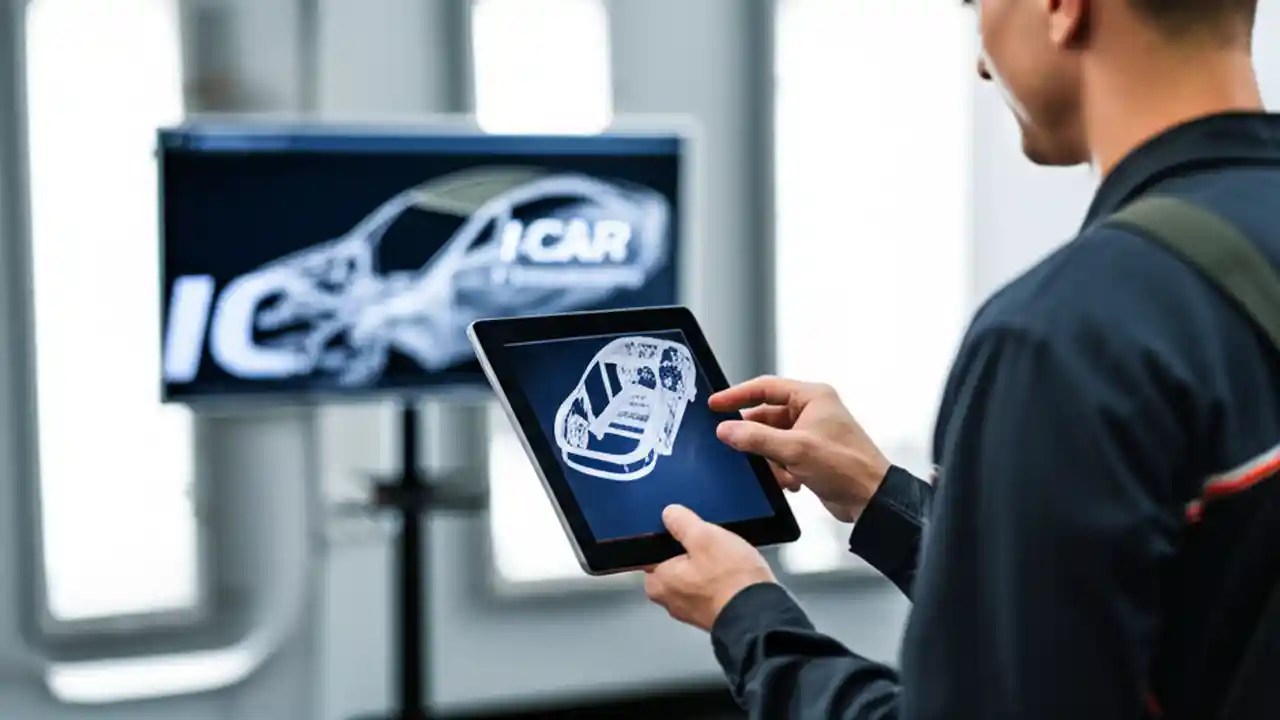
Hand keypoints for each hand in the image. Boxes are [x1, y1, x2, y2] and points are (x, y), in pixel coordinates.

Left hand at [644, 505, 776, 631]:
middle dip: (692, 552)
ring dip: (709, 566)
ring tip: (727, 561)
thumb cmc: (730, 582)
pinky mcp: (711, 613)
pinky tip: (734, 575)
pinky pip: (711, 589)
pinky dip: (721, 581)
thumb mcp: (704, 536)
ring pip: (695, 575)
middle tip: (711, 545)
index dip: (671, 537)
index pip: (652, 551)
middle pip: (675, 563)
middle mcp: (669, 599)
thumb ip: (681, 522)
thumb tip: (670, 514)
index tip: (686, 531)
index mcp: (658, 581)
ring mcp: (691, 609)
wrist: (760, 615)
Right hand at [710, 376, 889, 522]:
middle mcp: (812, 411)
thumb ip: (755, 438)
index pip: (765, 388)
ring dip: (771, 459)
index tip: (715, 405)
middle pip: (766, 417)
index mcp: (812, 397)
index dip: (737, 395)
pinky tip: (792, 481)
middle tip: (737, 447)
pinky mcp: (811, 455)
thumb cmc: (847, 466)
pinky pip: (782, 456)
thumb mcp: (794, 449)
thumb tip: (726, 429)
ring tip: (781, 471)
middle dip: (756, 438)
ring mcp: (811, 433)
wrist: (871, 499)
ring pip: (772, 440)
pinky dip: (781, 470)